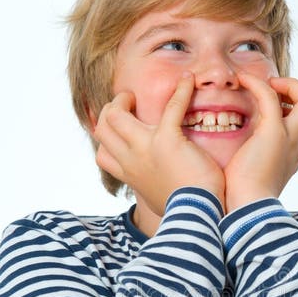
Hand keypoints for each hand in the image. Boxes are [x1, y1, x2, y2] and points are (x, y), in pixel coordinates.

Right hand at [94, 72, 225, 214]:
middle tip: (128, 104)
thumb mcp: (157, 202)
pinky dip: (181, 91)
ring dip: (124, 99)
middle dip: (111, 111)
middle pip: (102, 128)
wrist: (195, 216)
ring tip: (139, 95)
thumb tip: (152, 193)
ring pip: (115, 115)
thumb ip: (151, 191)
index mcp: (130, 175)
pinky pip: (171, 107)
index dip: (106, 138)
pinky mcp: (168, 140)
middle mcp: (131, 160)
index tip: (118, 128)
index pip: (102, 154)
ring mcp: (145, 148)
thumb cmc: (183, 211)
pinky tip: (188, 80)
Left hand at [223, 73, 297, 212]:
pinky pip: (271, 97)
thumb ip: (260, 161)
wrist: (247, 209)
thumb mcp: (258, 176)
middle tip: (273, 95)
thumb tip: (246, 155)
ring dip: (289, 87)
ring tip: (267, 87)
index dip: (295, 114)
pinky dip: (259, 84)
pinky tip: (243, 80)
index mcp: (294, 157)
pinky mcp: (273, 133)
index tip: (272, 111)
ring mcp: (290, 138)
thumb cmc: (245, 198)